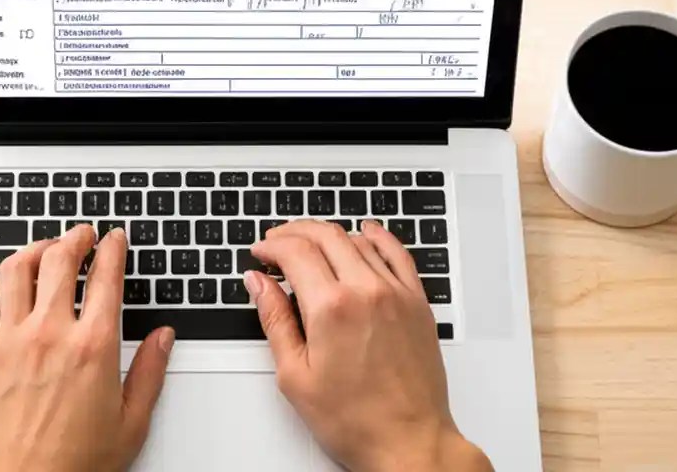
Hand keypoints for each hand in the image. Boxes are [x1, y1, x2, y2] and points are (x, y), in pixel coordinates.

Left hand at [0, 225, 174, 471]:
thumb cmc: (77, 464)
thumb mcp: (132, 421)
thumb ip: (151, 372)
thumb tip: (163, 338)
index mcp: (94, 347)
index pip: (106, 276)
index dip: (112, 249)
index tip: (114, 240)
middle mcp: (51, 335)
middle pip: (60, 259)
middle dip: (75, 237)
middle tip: (82, 234)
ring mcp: (12, 342)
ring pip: (16, 269)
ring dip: (34, 249)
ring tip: (45, 248)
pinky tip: (1, 283)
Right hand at [246, 219, 491, 471]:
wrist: (409, 443)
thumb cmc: (355, 420)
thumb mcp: (295, 375)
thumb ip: (275, 319)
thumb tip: (259, 283)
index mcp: (332, 308)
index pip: (295, 252)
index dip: (272, 246)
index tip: (261, 252)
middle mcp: (367, 291)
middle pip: (325, 236)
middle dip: (294, 232)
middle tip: (277, 242)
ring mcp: (397, 294)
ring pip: (358, 241)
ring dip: (329, 235)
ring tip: (310, 244)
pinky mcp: (417, 303)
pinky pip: (398, 254)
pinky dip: (379, 237)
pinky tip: (367, 233)